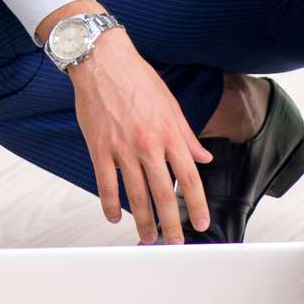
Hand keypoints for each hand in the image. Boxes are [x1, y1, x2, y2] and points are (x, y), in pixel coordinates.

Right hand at [69, 26, 214, 242]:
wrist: (103, 61)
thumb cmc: (137, 79)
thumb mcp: (171, 105)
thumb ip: (187, 135)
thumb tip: (203, 159)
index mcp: (169, 133)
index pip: (189, 177)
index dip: (196, 204)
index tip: (200, 223)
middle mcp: (148, 144)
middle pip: (163, 193)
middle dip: (171, 223)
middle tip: (174, 243)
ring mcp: (122, 148)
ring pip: (135, 195)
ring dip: (142, 221)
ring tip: (147, 238)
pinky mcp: (99, 148)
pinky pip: (105, 184)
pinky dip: (109, 205)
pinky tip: (113, 218)